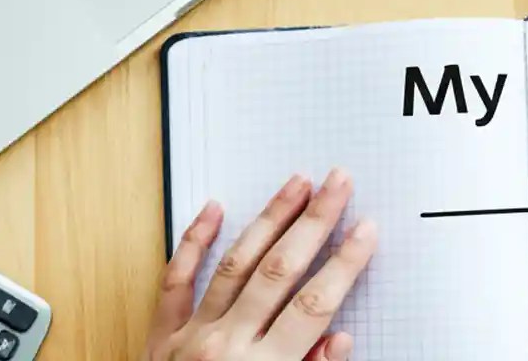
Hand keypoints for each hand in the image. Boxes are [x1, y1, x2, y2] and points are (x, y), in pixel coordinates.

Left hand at [145, 169, 377, 360]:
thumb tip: (339, 339)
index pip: (315, 305)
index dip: (345, 264)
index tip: (367, 231)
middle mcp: (226, 347)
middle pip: (281, 270)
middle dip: (315, 222)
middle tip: (338, 182)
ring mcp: (190, 338)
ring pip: (236, 263)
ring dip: (269, 219)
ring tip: (295, 184)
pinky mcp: (160, 337)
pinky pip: (176, 279)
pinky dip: (193, 241)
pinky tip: (214, 209)